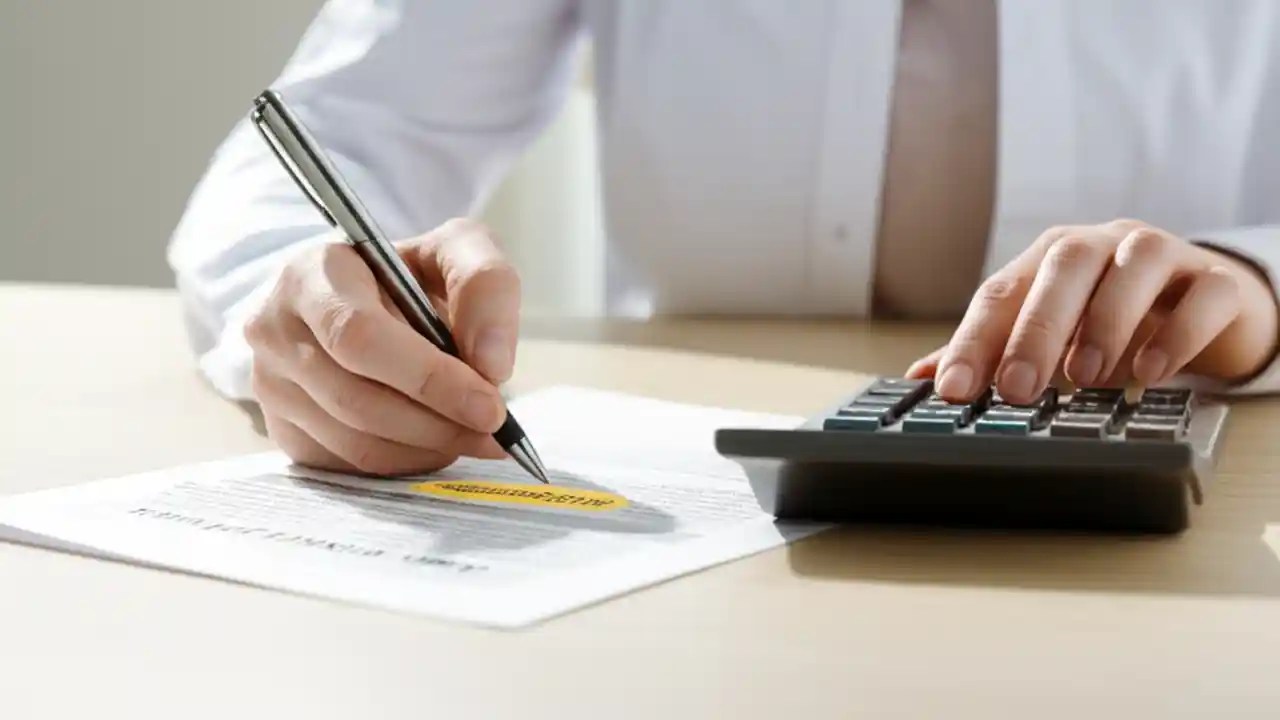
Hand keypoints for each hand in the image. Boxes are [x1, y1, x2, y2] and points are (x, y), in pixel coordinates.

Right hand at [245, 219, 519, 474]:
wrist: (360, 301)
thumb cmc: (408, 277)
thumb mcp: (452, 251)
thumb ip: (484, 284)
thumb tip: (490, 366)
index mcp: (313, 274)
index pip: (360, 337)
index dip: (428, 379)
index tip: (489, 406)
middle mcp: (275, 330)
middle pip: (357, 399)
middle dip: (437, 423)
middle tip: (494, 432)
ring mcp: (270, 385)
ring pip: (355, 441)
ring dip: (428, 447)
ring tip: (474, 435)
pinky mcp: (282, 429)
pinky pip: (349, 465)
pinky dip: (406, 462)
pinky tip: (435, 441)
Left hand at [906, 219, 1278, 403]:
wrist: (1202, 300)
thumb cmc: (1108, 316)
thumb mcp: (1047, 335)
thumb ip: (990, 352)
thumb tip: (920, 377)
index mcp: (1049, 258)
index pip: (1002, 292)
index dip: (973, 340)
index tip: (951, 390)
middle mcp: (1102, 245)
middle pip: (1063, 267)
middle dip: (1035, 329)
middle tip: (1016, 389)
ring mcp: (1163, 256)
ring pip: (1134, 266)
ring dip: (1105, 321)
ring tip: (1085, 378)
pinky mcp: (1216, 281)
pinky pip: (1203, 294)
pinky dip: (1176, 332)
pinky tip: (1150, 373)